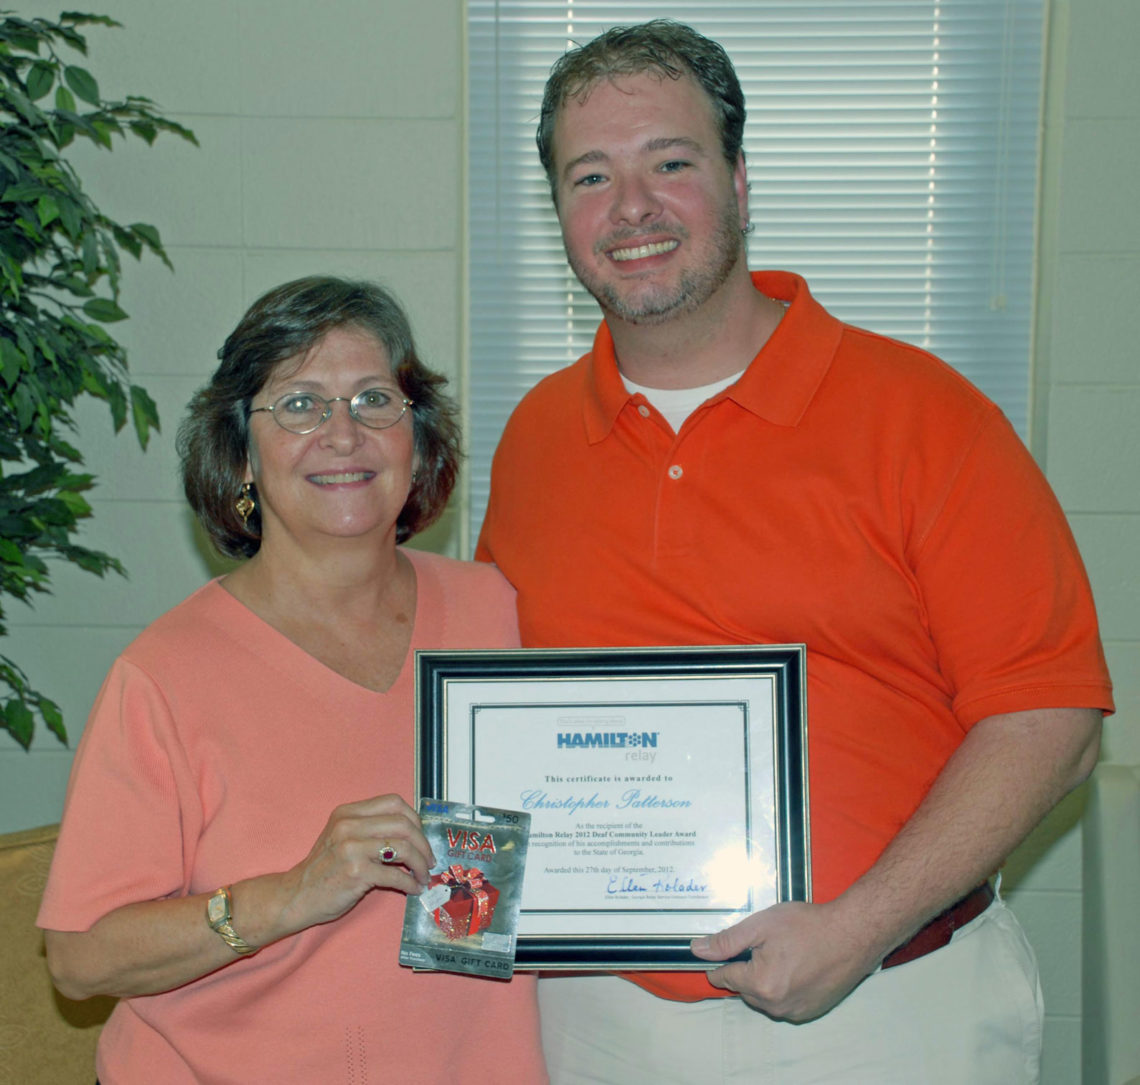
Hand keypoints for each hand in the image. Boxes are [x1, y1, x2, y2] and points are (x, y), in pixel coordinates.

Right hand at [276, 794, 434, 933]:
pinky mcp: (356, 873)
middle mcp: (349, 826)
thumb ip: (370, 829)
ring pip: (404, 848)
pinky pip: (396, 875)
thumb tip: (413, 834)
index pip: (393, 803)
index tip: (421, 837)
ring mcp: (352, 848)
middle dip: (423, 844)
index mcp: (347, 813)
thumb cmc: (324, 869)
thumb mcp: (342, 837)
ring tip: (423, 876)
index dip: (414, 819)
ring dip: (421, 864)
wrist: (296, 896)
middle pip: (403, 824)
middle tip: (429, 860)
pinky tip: (413, 889)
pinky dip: (410, 883)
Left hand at [690, 901, 881, 1022]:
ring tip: (782, 953)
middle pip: (744, 989)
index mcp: (760, 984)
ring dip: (765, 980)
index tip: (724, 953)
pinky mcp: (811, 1011)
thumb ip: (727, 941)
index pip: (725, 978)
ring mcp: (795, 1011)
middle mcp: (776, 1005)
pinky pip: (784, 1002)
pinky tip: (796, 966)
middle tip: (762, 945)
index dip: (721, 962)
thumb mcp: (761, 925)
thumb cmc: (808, 925)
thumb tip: (698, 950)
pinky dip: (783, 987)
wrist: (852, 934)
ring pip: (764, 997)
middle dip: (747, 969)